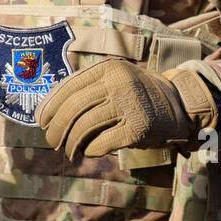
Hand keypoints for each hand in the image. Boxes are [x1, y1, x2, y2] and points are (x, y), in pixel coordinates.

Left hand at [37, 60, 215, 158]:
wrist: (178, 106)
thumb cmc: (137, 96)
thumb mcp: (115, 81)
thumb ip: (88, 89)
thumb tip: (49, 111)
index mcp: (108, 68)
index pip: (69, 87)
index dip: (51, 106)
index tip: (42, 122)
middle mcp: (118, 82)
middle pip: (74, 107)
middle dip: (57, 128)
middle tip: (52, 141)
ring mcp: (129, 104)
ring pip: (85, 126)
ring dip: (71, 143)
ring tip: (68, 151)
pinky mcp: (138, 127)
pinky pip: (102, 143)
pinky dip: (91, 150)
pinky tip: (89, 152)